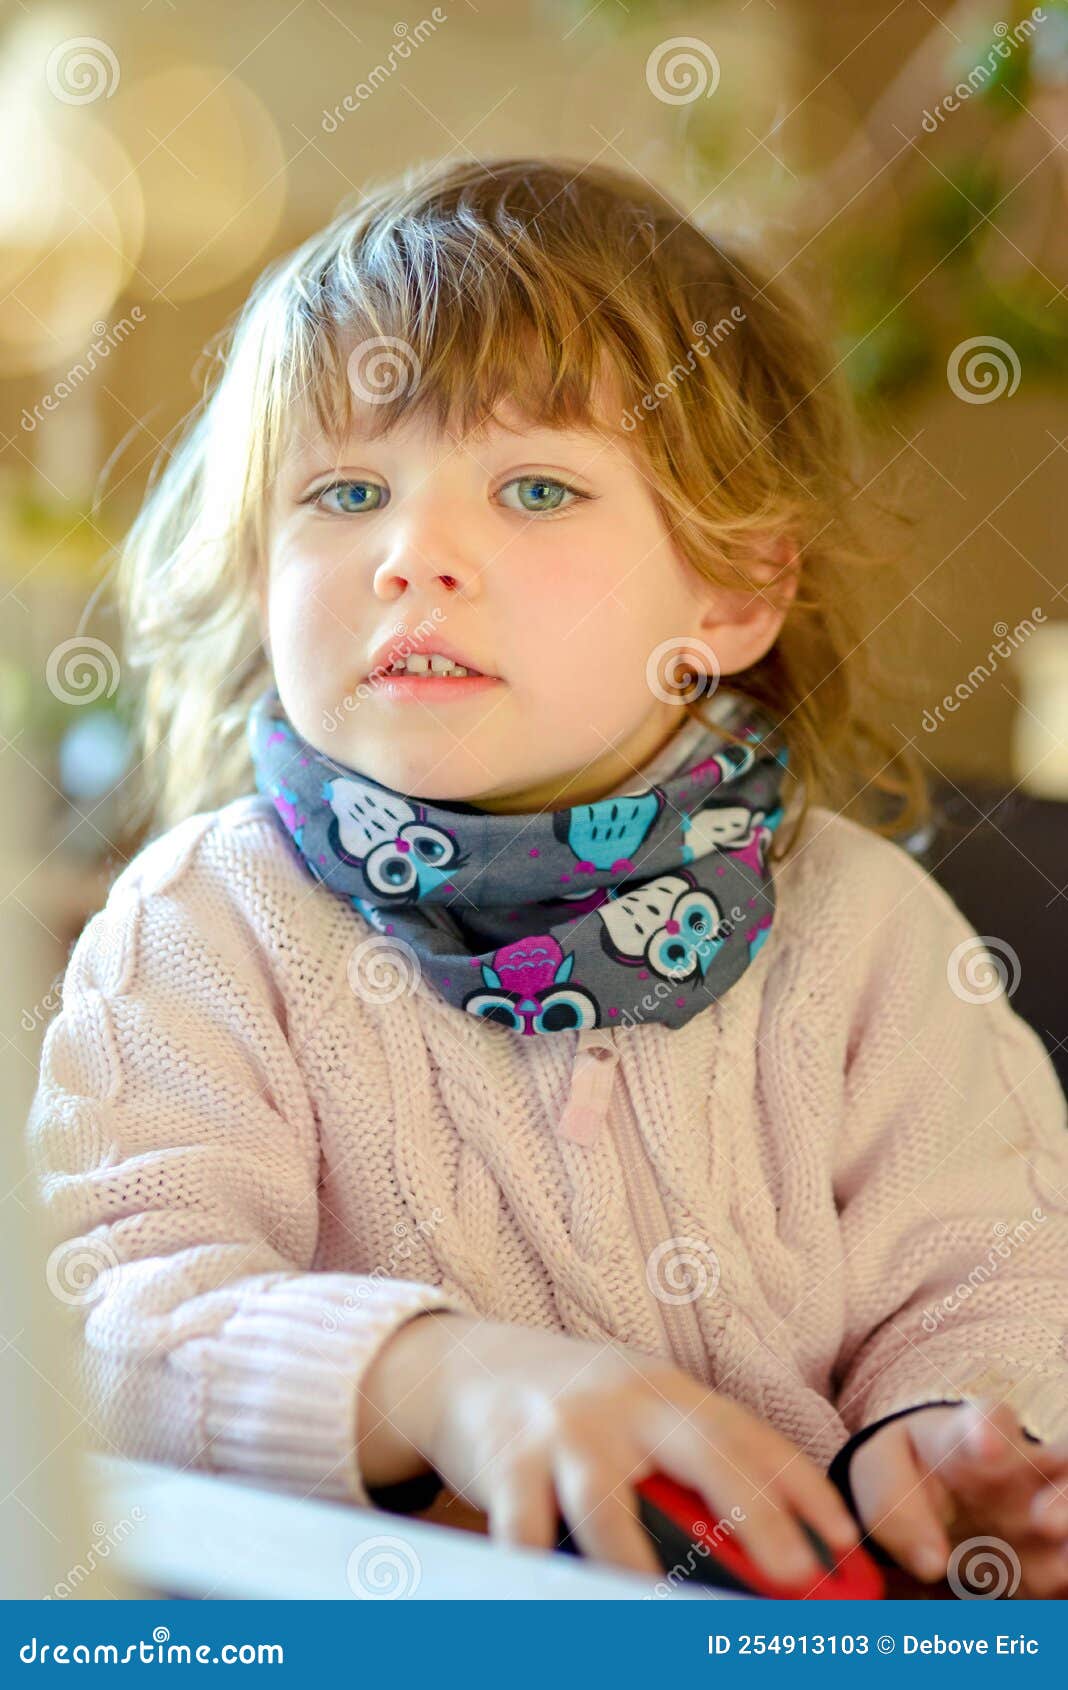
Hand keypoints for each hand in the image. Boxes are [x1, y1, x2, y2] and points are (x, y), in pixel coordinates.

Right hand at [358, 1311, 859, 1579]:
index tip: (845, 1539)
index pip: (751, 1436)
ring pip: (609, 1504)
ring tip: (663, 1607)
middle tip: (792, 1570)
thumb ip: (688, 1465)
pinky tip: (555, 1600)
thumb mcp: (634, 1414)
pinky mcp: (505, 1464)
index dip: (803, 1487)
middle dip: (754, 1512)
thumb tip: (765, 1548)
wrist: (462, 1365)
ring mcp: (562, 1434)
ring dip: (639, 1563)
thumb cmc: (571, 1408)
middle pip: (702, 1453)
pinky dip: (540, 1571)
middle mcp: (622, 1406)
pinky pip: (525, 1531)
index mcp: (666, 1394)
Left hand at [849, 1400, 1067, 1595]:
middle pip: (1065, 1462)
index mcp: (975, 1437)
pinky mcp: (1053, 1555)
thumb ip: (892, 1500)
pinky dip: (1064, 1584)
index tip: (983, 1447)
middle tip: (1046, 1519)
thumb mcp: (882, 1470)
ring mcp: (1049, 1512)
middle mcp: (1026, 1471)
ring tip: (1060, 1566)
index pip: (991, 1420)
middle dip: (1064, 1493)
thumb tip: (928, 1561)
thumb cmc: (912, 1468)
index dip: (989, 1430)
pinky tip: (1051, 1593)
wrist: (939, 1490)